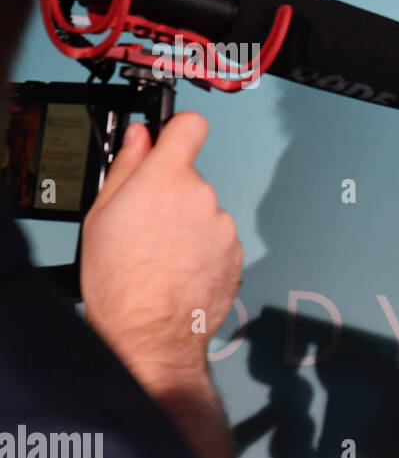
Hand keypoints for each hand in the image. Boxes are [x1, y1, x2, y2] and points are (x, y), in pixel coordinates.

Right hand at [80, 112, 242, 402]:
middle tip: (144, 224)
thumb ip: (127, 167)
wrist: (151, 332)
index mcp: (167, 178)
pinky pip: (216, 240)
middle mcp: (203, 196)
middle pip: (190, 179)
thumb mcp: (102, 214)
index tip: (171, 138)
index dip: (179, 129)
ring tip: (159, 255)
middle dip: (171, 195)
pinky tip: (177, 270)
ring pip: (203, 213)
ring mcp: (223, 226)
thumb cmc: (121, 280)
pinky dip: (201, 250)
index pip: (190, 126)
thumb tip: (139, 138)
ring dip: (187, 226)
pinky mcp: (236, 252)